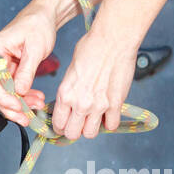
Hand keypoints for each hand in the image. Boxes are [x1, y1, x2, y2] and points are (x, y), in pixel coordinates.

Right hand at [0, 5, 55, 125]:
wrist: (44, 15)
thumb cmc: (37, 25)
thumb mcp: (35, 48)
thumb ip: (26, 71)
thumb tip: (20, 92)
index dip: (5, 98)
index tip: (19, 107)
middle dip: (12, 106)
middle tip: (27, 118)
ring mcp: (1, 64)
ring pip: (7, 91)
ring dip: (21, 102)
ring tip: (37, 107)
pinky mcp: (10, 68)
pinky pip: (14, 87)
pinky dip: (25, 95)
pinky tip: (36, 99)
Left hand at [50, 24, 139, 138]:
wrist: (112, 40)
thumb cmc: (90, 48)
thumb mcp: (70, 70)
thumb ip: (69, 89)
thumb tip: (68, 101)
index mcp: (65, 93)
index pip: (58, 124)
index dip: (60, 127)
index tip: (63, 124)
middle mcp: (80, 103)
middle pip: (72, 133)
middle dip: (73, 130)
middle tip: (77, 123)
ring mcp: (99, 105)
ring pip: (90, 133)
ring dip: (90, 128)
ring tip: (92, 118)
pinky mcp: (116, 104)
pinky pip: (111, 125)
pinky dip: (109, 122)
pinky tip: (107, 113)